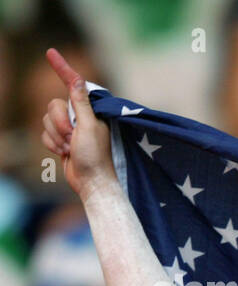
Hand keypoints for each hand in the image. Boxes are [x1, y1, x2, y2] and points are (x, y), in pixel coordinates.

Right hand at [39, 48, 115, 199]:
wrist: (91, 182)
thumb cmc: (95, 156)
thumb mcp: (89, 126)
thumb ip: (80, 103)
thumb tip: (77, 80)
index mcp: (91, 111)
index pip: (73, 85)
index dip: (62, 68)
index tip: (50, 52)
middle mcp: (80, 117)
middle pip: (54, 105)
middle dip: (59, 123)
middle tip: (73, 137)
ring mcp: (70, 129)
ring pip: (47, 120)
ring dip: (56, 136)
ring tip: (71, 148)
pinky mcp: (62, 140)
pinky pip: (45, 134)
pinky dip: (52, 144)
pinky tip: (64, 154)